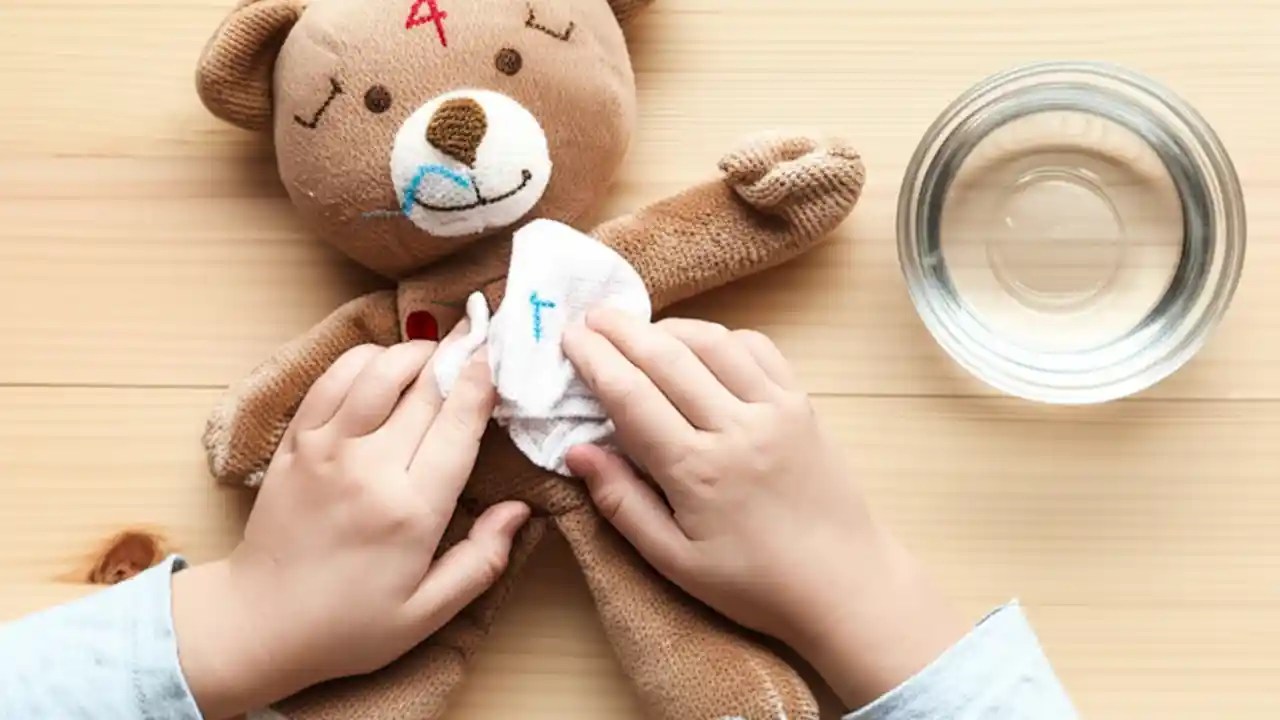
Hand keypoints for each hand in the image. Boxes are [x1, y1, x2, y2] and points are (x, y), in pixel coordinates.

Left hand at [172, 335, 528, 719]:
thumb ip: (481, 561)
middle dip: (458, 353)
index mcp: (411, 511)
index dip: (483, 381)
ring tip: (435, 352)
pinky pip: (331, 380)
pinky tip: (383, 363)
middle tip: (481, 333)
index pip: (458, 425)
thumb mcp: (427, 613)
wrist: (258, 624)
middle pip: (424, 388)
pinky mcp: (294, 443)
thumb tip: (519, 510)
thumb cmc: (348, 626)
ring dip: (412, 351)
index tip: (500, 354)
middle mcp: (369, 469)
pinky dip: (362, 360)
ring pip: (377, 371)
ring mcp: (325, 450)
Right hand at [563, 310, 964, 708]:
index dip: (595, 360)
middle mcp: (736, 429)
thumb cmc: (753, 583)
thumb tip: (577, 450)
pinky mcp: (804, 405)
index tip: (569, 337)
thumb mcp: (674, 561)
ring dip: (670, 327)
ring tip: (639, 329)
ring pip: (714, 342)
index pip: (631, 396)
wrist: (844, 584)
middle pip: (667, 357)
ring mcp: (776, 410)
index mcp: (697, 471)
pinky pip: (759, 349)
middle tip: (590, 316)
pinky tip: (701, 346)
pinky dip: (723, 337)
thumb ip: (622, 503)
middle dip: (622, 330)